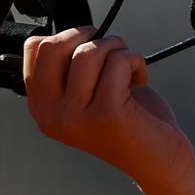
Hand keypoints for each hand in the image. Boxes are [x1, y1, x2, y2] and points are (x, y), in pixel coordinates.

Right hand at [23, 26, 194, 194]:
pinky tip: (141, 79)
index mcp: (43, 108)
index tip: (88, 47)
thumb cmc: (129, 124)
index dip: (67, 37)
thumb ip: (70, 70)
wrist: (160, 162)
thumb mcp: (87, 95)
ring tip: (129, 69)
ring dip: (118, 49)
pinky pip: (118, 62)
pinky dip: (136, 61)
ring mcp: (77, 117)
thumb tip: (71, 33)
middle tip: (111, 51)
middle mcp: (53, 116)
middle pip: (53, 47)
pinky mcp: (107, 113)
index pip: (34, 49)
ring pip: (90, 51)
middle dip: (88, 35)